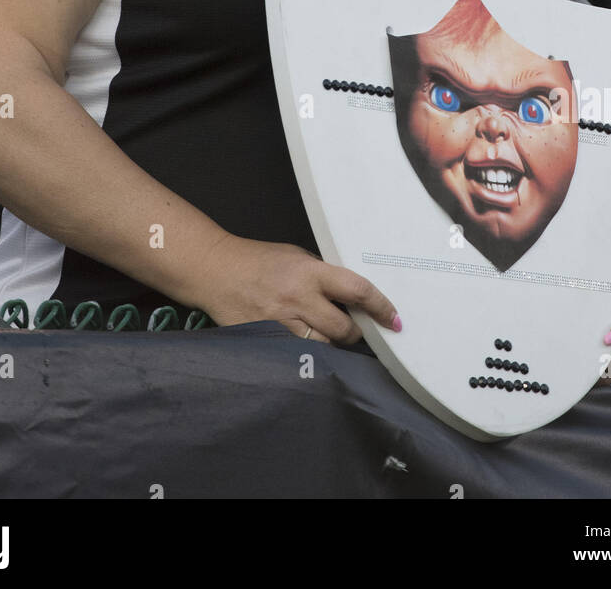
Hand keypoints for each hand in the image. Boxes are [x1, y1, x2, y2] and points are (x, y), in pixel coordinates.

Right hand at [195, 234, 399, 343]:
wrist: (215, 270)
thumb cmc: (258, 260)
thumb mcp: (295, 256)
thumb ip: (322, 276)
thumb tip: (350, 296)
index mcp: (310, 272)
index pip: (357, 290)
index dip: (381, 307)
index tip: (395, 320)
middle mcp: (298, 298)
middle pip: (344, 329)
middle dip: (356, 333)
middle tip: (357, 329)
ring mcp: (281, 322)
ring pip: (324, 347)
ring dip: (332, 344)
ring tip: (327, 333)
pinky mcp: (267, 340)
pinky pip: (298, 354)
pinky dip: (307, 351)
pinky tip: (305, 344)